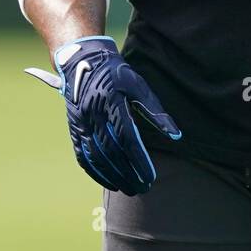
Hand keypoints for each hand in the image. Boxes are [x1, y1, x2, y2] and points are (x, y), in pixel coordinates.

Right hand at [25, 36, 180, 195]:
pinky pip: (83, 155)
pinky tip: (108, 181)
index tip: (150, 177)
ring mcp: (81, 123)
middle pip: (111, 152)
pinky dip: (96, 171)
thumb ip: (156, 111)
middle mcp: (93, 115)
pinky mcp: (74, 128)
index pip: (127, 139)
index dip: (139, 160)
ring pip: (96, 157)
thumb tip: (176, 135)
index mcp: (111, 102)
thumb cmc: (116, 72)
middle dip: (128, 173)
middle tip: (143, 188)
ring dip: (113, 176)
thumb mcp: (138, 85)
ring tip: (128, 189)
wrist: (83, 61)